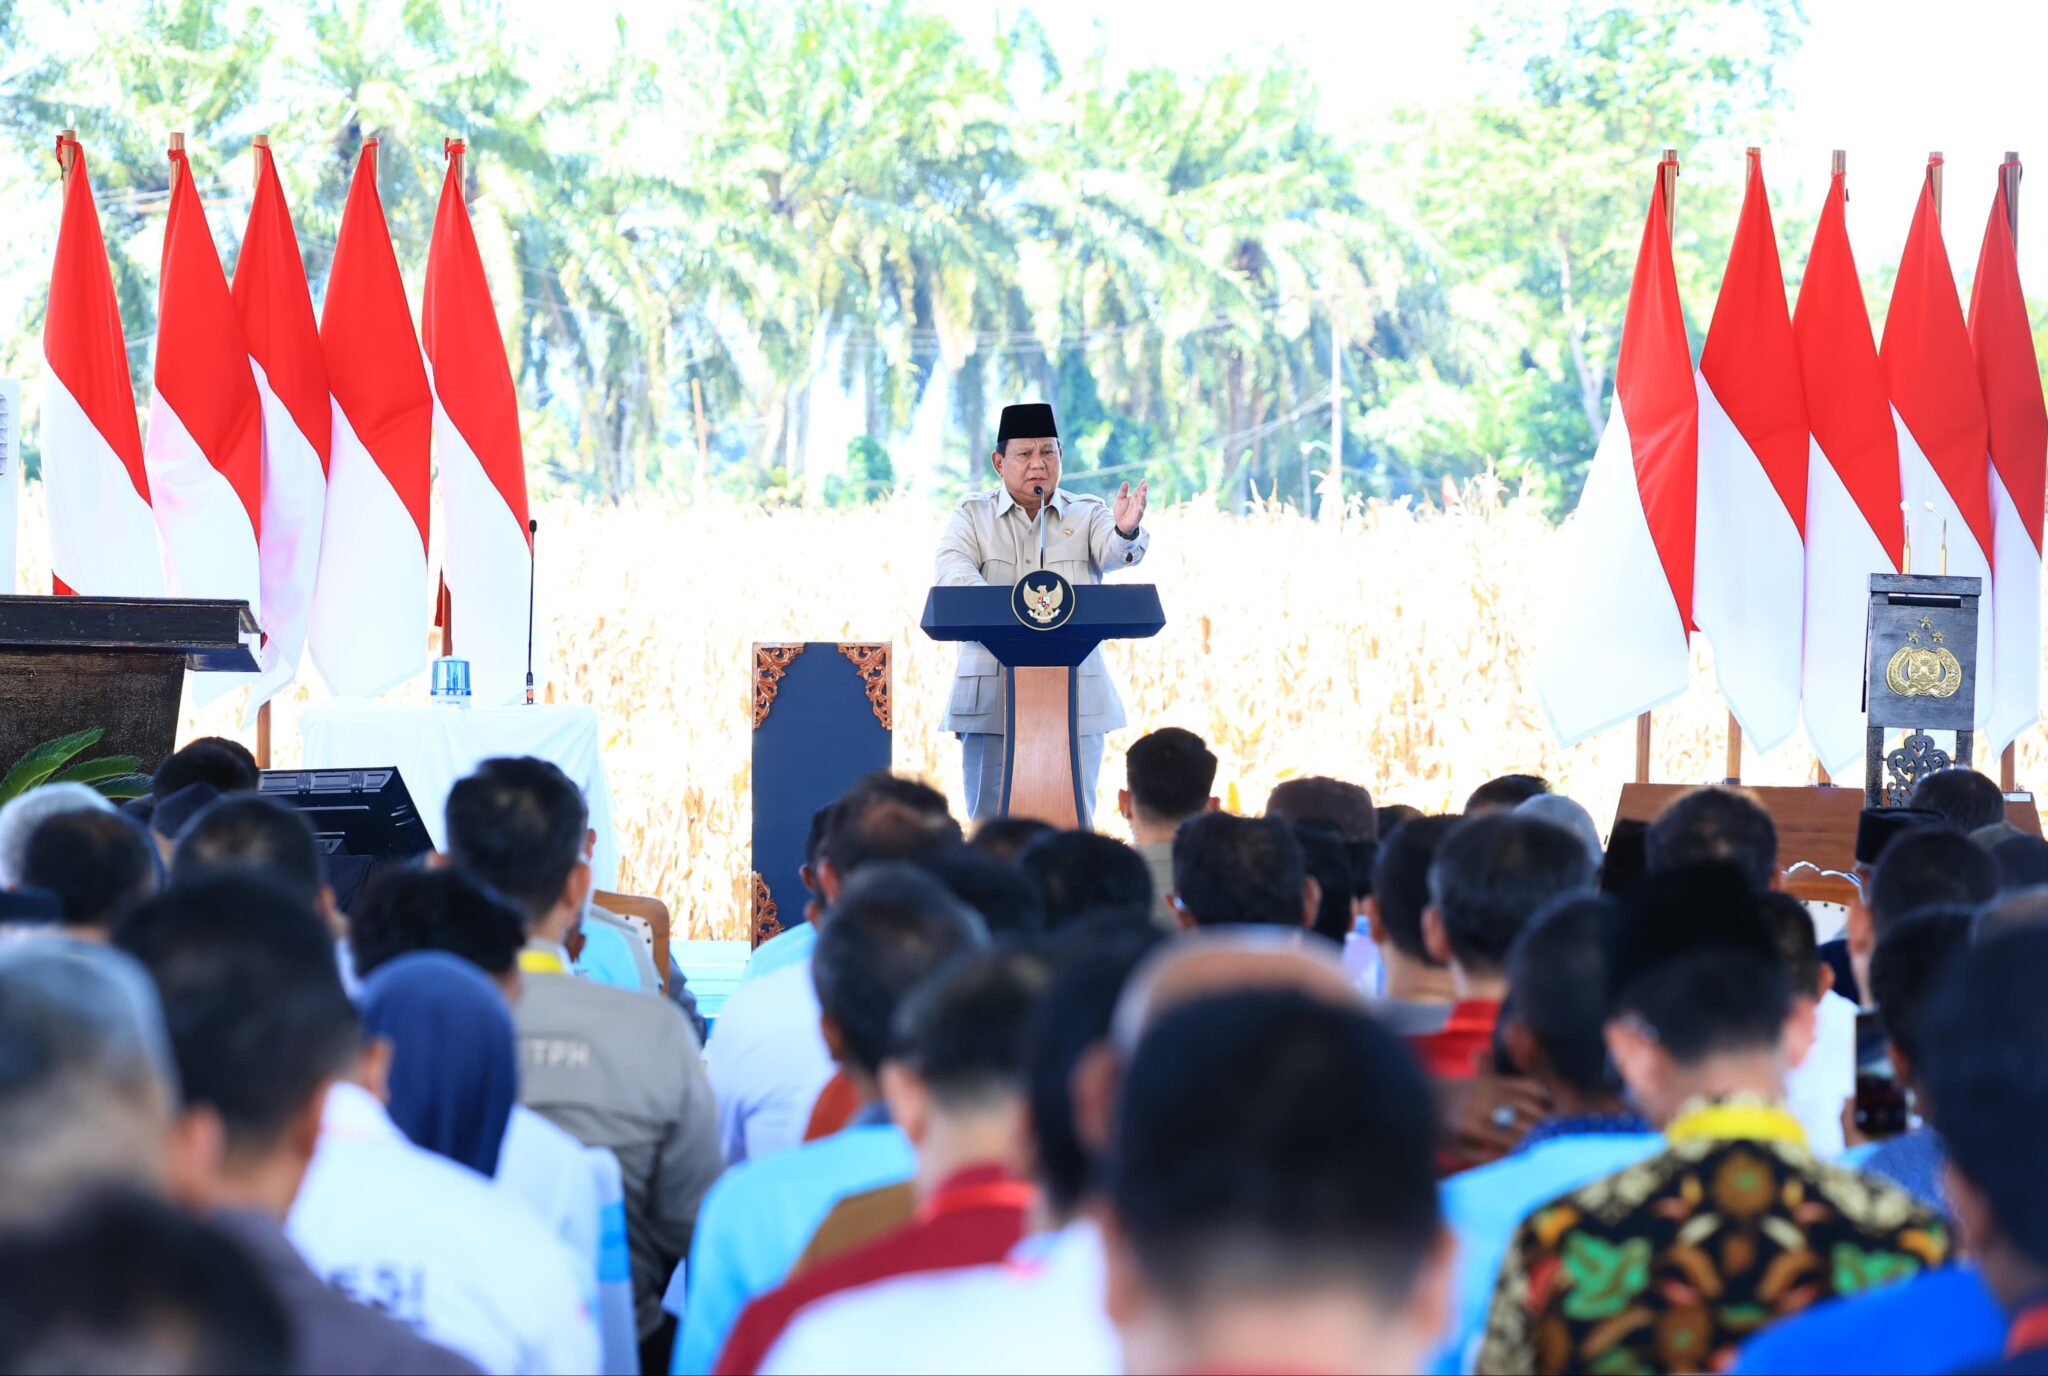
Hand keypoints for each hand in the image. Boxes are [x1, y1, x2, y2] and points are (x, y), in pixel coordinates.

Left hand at [1113, 479, 1147, 533]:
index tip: (1143, 480)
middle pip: (1141, 495)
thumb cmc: (1120, 511)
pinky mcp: (1137, 517)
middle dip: (1143, 490)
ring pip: (1142, 503)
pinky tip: (1140, 507)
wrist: (1119, 524)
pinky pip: (1139, 513)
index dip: (1141, 485)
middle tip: (1145, 485)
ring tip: (1143, 493)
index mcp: (1134, 497)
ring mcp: (1138, 510)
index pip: (1139, 490)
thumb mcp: (1119, 499)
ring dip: (1143, 498)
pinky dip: (1140, 510)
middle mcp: (1138, 503)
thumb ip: (1123, 491)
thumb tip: (1126, 482)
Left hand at [1438, 1069, 1553, 1171]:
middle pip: (1526, 1121)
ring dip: (1548, 1117)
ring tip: (1561, 1130)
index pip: (1511, 1141)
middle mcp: (1484, 1105)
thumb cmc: (1443, 1130)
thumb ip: (1485, 1159)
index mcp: (1473, 1126)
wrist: (1427, 1095)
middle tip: (1563, 1146)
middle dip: (1544, 1135)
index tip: (1546, 1160)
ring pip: (1532, 1103)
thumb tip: (1514, 1165)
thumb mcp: (1458, 1150)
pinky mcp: (1495, 1079)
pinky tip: (1551, 1108)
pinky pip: (1528, 1085)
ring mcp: (1491, 1088)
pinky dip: (1544, 1096)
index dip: (1530, 1151)